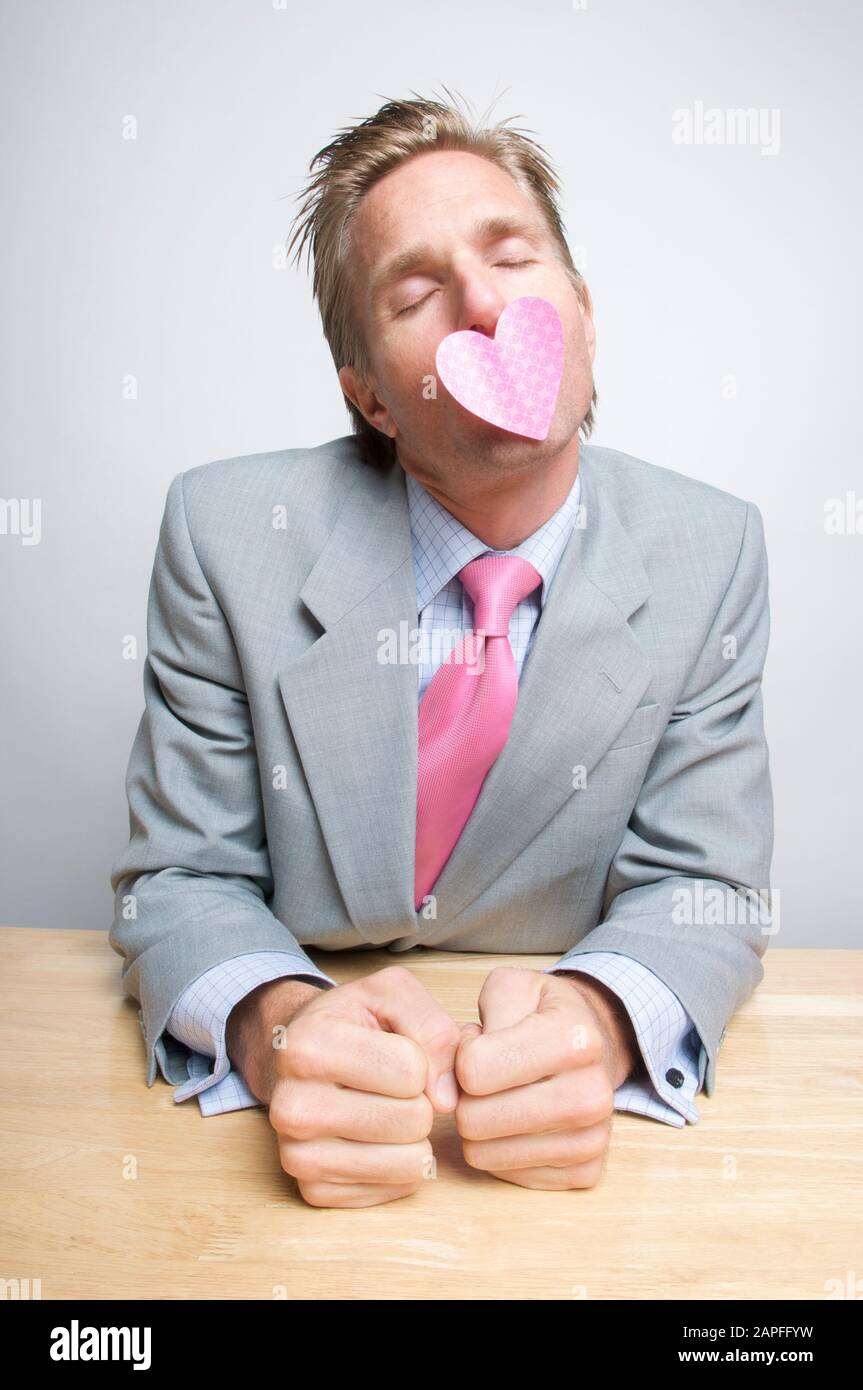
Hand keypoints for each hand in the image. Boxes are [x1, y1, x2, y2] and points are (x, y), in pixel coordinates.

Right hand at [231, 965, 460, 1208]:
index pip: (411, 1070)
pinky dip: (402, 1162)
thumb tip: (447, 1100)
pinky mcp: (315, 1191)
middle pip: (413, 1119)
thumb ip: (433, 1028)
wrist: (301, 1057)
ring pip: (410, 1161)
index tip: (395, 1049)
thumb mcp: (392, 993)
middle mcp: (291, 1106)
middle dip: (420, 1099)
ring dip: (415, 1134)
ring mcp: (297, 1156)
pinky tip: (377, 1136)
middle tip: (392, 1084)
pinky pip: (398, 1187)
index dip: (420, 1058)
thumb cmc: (352, 1022)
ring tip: (387, 1107)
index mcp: (306, 1046)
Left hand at [453, 966, 638, 1189]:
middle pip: (474, 1119)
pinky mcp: (586, 1172)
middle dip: (465, 1096)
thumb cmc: (540, 1014)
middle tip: (486, 1076)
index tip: (480, 1043)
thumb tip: (448, 1088)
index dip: (462, 1055)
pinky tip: (518, 1121)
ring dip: (480, 1125)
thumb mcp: (507, 988)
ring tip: (502, 1095)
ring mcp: (593, 1138)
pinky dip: (500, 1149)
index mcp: (575, 1039)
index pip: (474, 1071)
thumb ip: (468, 1025)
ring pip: (484, 1154)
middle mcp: (592, 1094)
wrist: (593, 1043)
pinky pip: (506, 1175)